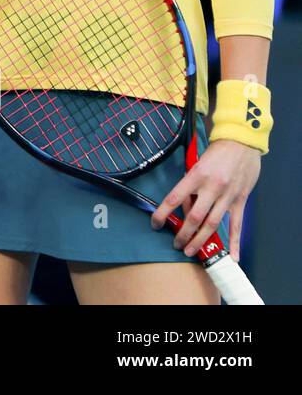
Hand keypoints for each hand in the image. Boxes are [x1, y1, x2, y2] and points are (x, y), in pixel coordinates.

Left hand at [150, 139, 261, 260]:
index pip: (174, 198)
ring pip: (212, 224)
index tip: (155, 224)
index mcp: (195, 175)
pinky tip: (232, 255)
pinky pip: (237, 224)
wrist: (242, 142)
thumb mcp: (197, 163)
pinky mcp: (241, 200)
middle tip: (176, 245)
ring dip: (201, 240)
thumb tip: (184, 205)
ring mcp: (227, 195)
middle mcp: (211, 187)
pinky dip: (234, 241)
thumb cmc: (216, 152)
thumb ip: (190, 183)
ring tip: (191, 251)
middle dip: (184, 234)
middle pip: (194, 217)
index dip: (163, 213)